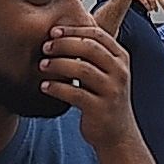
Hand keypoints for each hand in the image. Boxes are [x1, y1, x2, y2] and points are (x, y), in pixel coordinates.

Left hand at [40, 13, 141, 149]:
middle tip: (45, 47)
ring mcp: (112, 91)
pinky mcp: (100, 109)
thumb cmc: (104, 98)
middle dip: (64, 44)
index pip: (97, 34)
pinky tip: (45, 86)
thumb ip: (91, 54)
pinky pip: (76, 94)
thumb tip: (60, 34)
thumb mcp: (105, 72)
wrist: (117, 133)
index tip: (53, 31)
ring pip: (82, 69)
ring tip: (42, 65)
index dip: (74, 30)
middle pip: (90, 48)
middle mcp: (120, 72)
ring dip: (58, 65)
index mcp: (121, 58)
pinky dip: (57, 88)